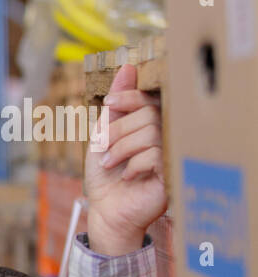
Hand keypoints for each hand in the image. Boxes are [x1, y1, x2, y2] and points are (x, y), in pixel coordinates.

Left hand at [84, 63, 167, 255]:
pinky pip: (156, 154)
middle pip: (148, 115)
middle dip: (118, 131)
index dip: (129, 96)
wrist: (107, 209)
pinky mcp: (173, 173)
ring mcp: (172, 154)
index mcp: (151, 124)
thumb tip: (127, 67)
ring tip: (110, 163)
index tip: (110, 103)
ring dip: (122, 148)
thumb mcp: (103, 134)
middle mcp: (166, 136)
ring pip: (150, 133)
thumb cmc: (106, 173)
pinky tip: (128, 175)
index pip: (148, 98)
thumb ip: (116, 104)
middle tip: (103, 149)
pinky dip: (135, 163)